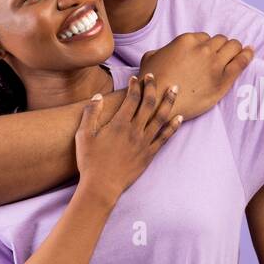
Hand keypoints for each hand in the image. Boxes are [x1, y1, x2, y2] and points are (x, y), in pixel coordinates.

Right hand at [73, 74, 182, 204]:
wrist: (101, 186)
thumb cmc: (90, 161)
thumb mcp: (83, 135)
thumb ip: (91, 113)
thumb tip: (98, 96)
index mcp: (119, 124)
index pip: (132, 98)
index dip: (135, 86)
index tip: (136, 78)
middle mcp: (135, 130)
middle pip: (149, 103)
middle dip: (153, 87)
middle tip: (154, 76)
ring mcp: (144, 143)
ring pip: (161, 117)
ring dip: (168, 101)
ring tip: (175, 88)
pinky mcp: (149, 154)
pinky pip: (164, 138)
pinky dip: (173, 126)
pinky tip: (179, 117)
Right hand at [138, 32, 253, 118]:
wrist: (160, 103)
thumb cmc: (153, 82)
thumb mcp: (150, 58)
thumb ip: (161, 51)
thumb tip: (163, 52)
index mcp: (187, 41)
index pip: (204, 37)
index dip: (206, 45)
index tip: (207, 51)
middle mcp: (203, 49)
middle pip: (220, 40)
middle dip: (222, 45)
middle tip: (223, 52)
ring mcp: (215, 64)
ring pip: (233, 46)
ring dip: (235, 48)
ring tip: (238, 50)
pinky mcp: (224, 79)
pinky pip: (241, 62)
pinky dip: (247, 55)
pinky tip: (250, 51)